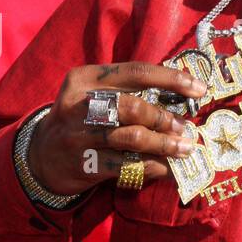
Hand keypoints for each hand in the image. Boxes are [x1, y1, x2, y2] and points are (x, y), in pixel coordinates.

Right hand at [26, 61, 208, 195]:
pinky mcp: (84, 164)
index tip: (199, 88)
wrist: (42, 156)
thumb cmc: (81, 119)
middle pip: (133, 107)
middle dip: (165, 118)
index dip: (171, 79)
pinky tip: (168, 168)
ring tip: (185, 148)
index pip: (135, 72)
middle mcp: (79, 104)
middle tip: (185, 127)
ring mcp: (79, 136)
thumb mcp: (94, 94)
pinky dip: (153, 167)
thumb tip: (180, 99)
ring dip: (165, 144)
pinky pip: (127, 166)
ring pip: (132, 138)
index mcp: (85, 78)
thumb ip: (128, 91)